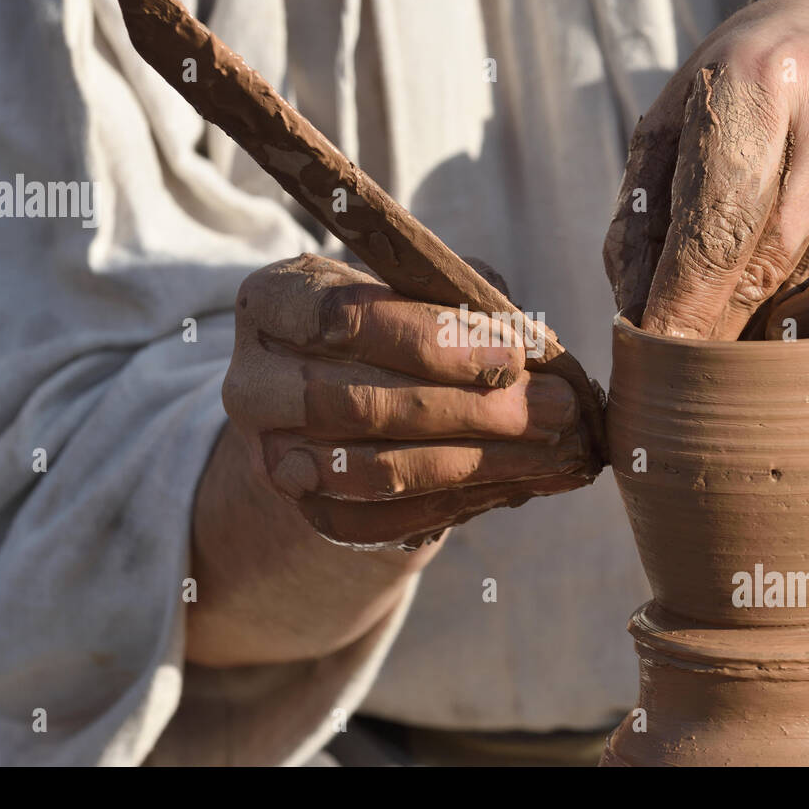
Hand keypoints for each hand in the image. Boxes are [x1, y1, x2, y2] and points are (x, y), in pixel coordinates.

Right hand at [220, 253, 586, 547]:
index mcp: (275, 299)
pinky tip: (518, 482)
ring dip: (476, 463)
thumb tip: (537, 350)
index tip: (514, 358)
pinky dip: (457, 504)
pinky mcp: (302, 508)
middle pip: (361, 403)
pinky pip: (380, 520)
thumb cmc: (392, 320)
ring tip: (552, 449)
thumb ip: (467, 303)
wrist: (338, 390)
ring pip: (375, 470)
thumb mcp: (420, 288)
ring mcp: (268, 453)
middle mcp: (252, 379)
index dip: (433, 341)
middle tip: (555, 410)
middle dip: (471, 410)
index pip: (344, 319)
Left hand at [603, 0, 808, 340]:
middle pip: (768, 261)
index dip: (684, 300)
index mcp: (760, 78)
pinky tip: (803, 312)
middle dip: (720, 322)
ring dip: (769, 322)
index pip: (717, 222)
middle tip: (685, 358)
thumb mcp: (676, 123)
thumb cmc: (747, 94)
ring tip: (735, 321)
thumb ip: (643, 218)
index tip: (659, 349)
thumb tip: (636, 317)